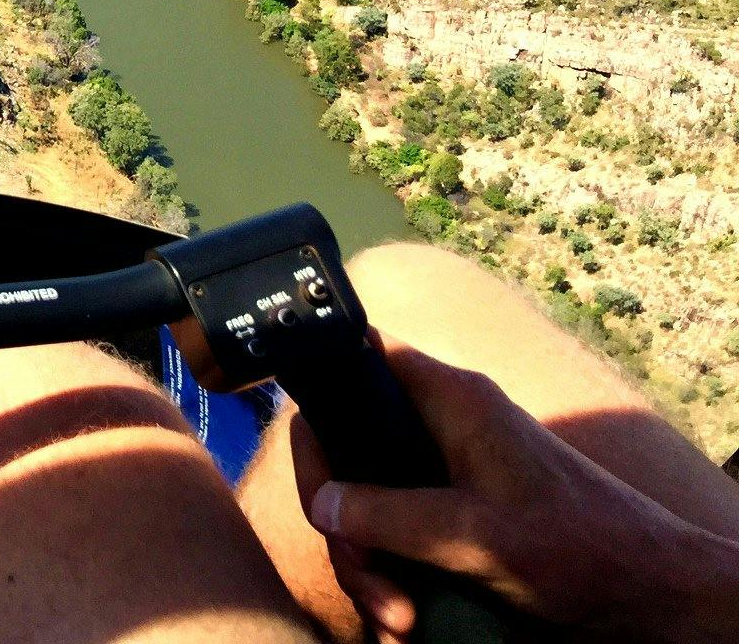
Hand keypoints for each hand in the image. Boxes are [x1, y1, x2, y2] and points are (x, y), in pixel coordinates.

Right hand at [298, 337, 738, 642]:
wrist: (656, 598)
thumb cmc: (583, 550)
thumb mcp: (476, 535)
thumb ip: (391, 514)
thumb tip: (324, 507)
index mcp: (450, 400)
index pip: (358, 357)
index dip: (321, 396)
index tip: (319, 473)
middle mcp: (442, 426)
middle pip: (350, 449)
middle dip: (346, 523)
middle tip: (367, 579)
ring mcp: (447, 472)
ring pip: (368, 502)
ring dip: (369, 565)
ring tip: (398, 620)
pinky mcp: (454, 515)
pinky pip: (395, 534)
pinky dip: (391, 576)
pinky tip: (405, 619)